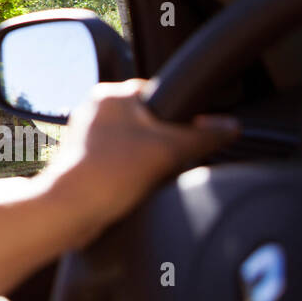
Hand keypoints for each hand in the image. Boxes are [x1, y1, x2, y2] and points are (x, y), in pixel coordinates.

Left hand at [40, 79, 240, 242]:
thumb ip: (205, 135)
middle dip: (162, 141)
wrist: (71, 208)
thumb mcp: (171, 150)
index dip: (179, 115)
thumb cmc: (111, 173)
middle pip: (147, 120)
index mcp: (111, 94)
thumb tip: (230, 126)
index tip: (186, 135)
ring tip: (146, 175)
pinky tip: (131, 186)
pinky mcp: (80, 159)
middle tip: (165, 161)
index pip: (158, 92)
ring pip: (131, 141)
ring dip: (145, 158)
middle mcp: (93, 109)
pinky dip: (128, 171)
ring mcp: (84, 134)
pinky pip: (116, 160)